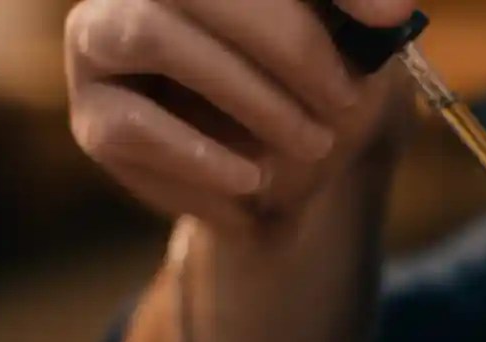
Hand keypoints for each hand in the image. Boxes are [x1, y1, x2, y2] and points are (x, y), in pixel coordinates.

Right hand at [65, 0, 415, 235]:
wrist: (278, 174)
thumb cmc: (313, 90)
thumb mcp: (349, 51)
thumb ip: (357, 16)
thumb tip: (392, 8)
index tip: (390, 16)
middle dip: (285, 41)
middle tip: (344, 100)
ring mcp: (103, 38)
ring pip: (153, 35)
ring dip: (247, 95)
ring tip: (311, 144)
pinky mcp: (93, 114)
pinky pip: (133, 127)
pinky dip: (201, 158)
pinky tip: (252, 180)